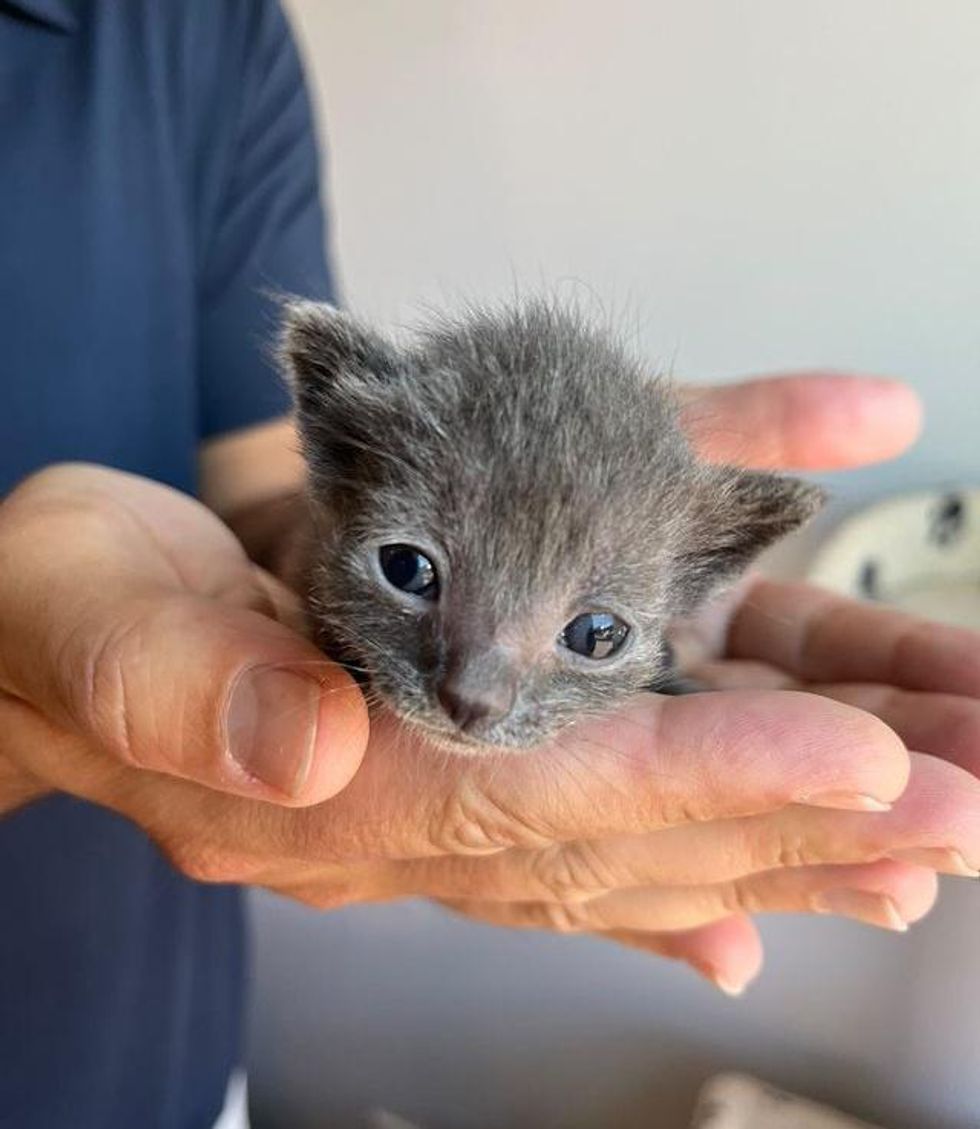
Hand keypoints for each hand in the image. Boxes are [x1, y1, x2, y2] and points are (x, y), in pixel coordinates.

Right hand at [2, 367, 974, 997]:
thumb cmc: (67, 609)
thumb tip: (300, 745)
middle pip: (629, 830)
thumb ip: (179, 679)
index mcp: (323, 781)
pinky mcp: (445, 761)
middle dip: (805, 819)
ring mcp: (433, 796)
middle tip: (970, 804)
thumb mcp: (88, 612)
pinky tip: (766, 916)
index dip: (702, 781)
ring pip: (634, 827)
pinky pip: (583, 819)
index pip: (540, 794)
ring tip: (934, 825)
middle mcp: (402, 812)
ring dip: (784, 828)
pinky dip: (681, 855)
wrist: (57, 631)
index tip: (857, 765)